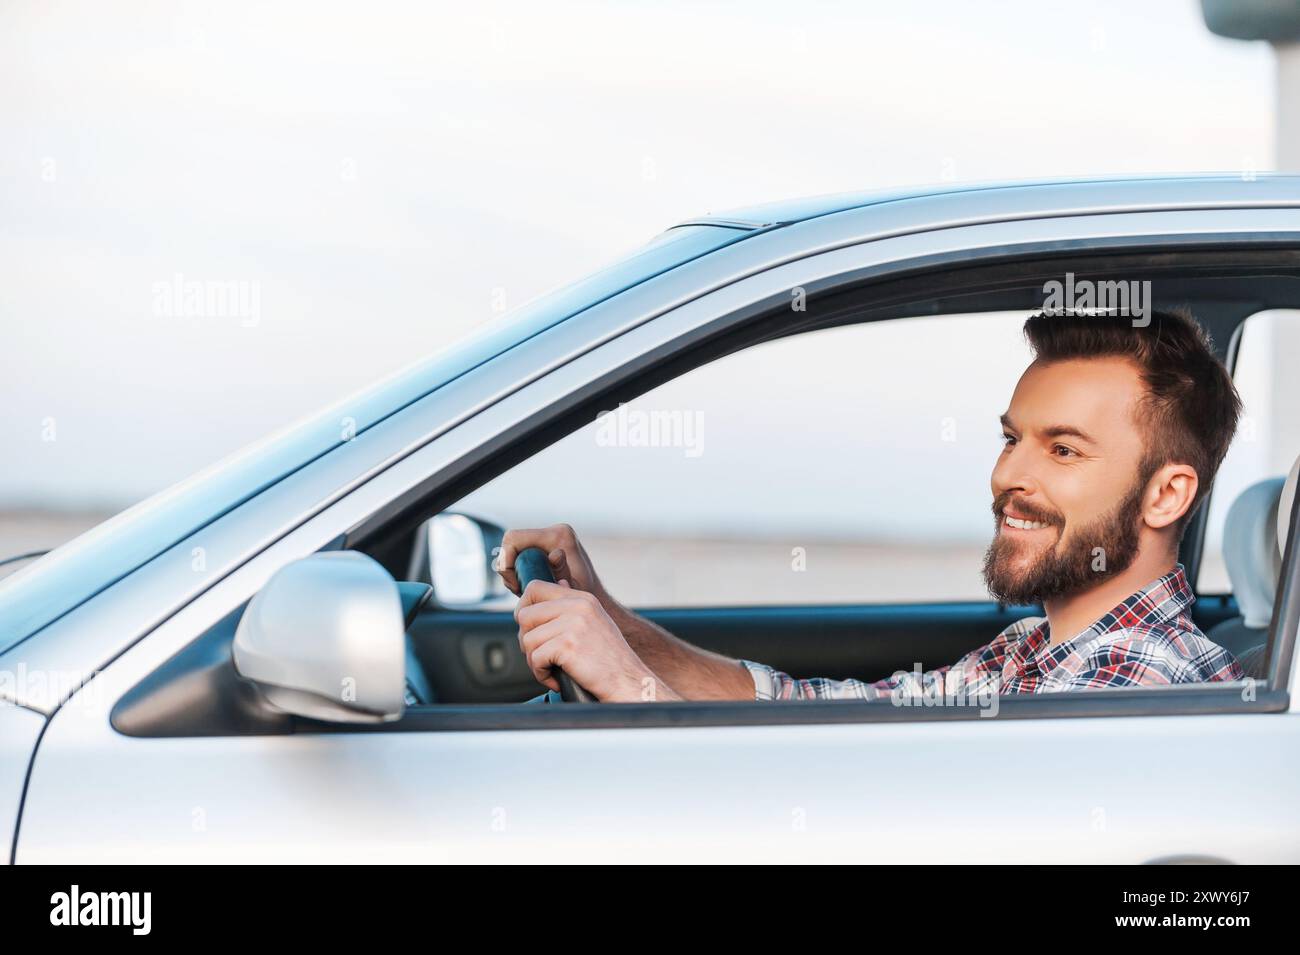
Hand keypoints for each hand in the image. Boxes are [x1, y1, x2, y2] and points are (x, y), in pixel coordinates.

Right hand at [497, 524, 625, 623]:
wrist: (593, 599)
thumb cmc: (584, 596)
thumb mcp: (572, 587)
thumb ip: (562, 571)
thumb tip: (555, 555)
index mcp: (559, 535)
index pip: (514, 538)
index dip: (506, 561)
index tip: (516, 585)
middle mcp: (553, 531)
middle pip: (510, 544)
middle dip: (509, 569)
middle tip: (519, 589)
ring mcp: (549, 538)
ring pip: (513, 551)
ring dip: (513, 572)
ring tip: (525, 590)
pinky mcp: (545, 546)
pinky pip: (520, 555)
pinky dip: (519, 571)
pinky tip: (529, 585)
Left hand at [515, 578, 673, 701]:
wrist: (628, 681)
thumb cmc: (610, 658)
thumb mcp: (595, 621)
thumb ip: (573, 605)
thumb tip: (559, 584)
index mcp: (582, 598)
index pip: (535, 588)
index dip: (523, 608)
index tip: (529, 628)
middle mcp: (577, 606)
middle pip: (524, 615)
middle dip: (526, 640)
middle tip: (541, 656)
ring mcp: (573, 625)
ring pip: (527, 639)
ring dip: (534, 661)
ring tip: (551, 670)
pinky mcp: (568, 646)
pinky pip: (535, 658)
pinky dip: (541, 674)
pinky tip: (555, 679)